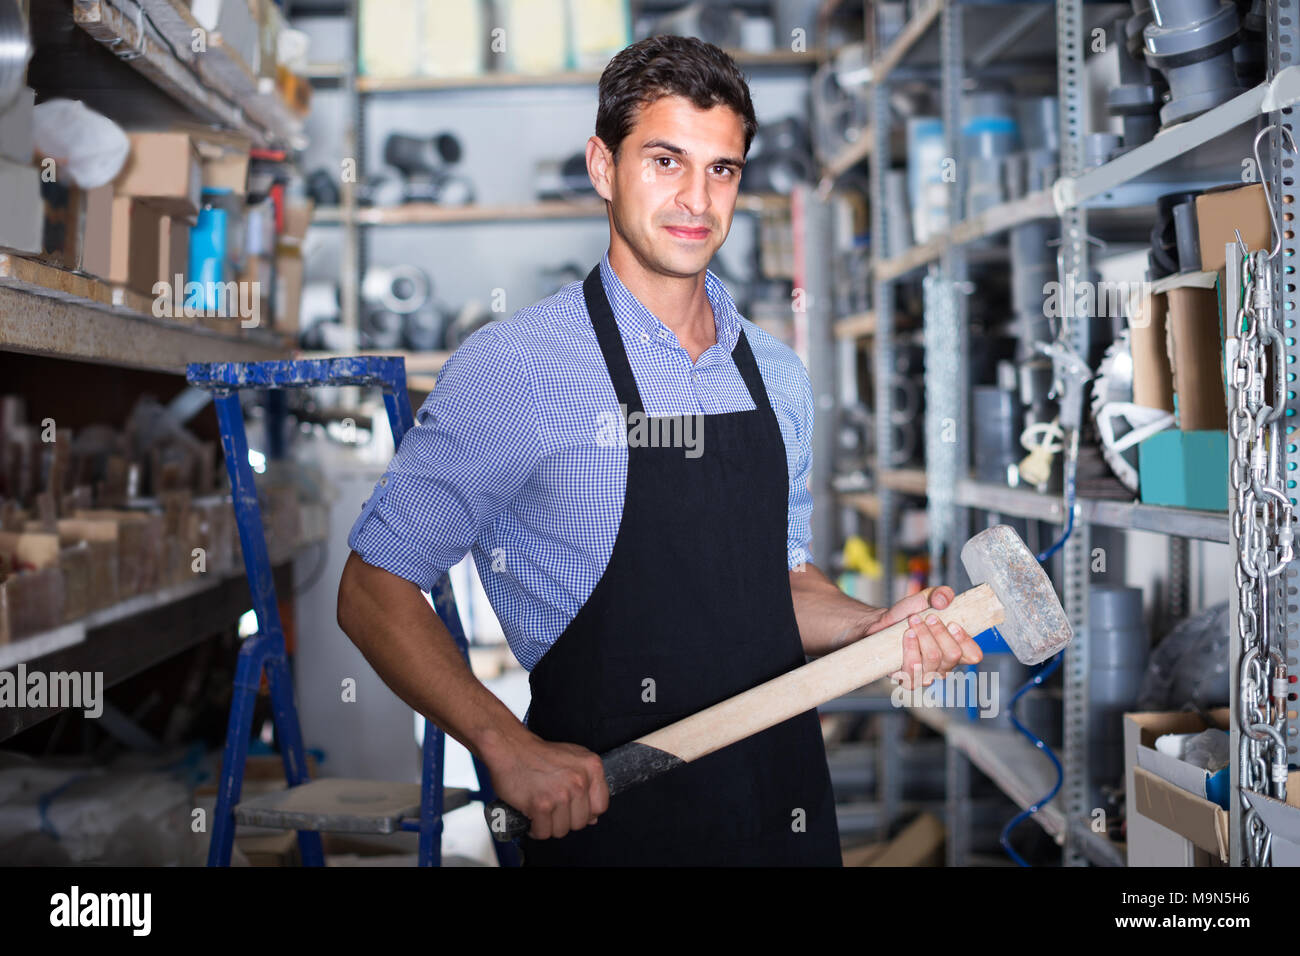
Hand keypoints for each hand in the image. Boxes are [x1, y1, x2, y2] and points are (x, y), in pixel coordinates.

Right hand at [484, 732, 609, 839]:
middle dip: (564, 820)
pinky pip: (543, 832)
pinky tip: (532, 816)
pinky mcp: (541, 805)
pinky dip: (535, 829)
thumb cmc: (537, 754)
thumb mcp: (572, 759)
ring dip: (549, 825)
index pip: (601, 806)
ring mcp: (561, 793)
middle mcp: (579, 780)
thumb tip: (593, 817)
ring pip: (561, 830)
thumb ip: (586, 783)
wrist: (510, 747)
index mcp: (591, 767)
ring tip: (541, 811)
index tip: (574, 809)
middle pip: (580, 822)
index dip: (586, 812)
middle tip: (552, 809)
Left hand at [869, 586, 981, 689]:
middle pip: (953, 654)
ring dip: (924, 636)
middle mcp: (944, 666)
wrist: (882, 625)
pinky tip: (907, 635)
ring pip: (933, 659)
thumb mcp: (927, 598)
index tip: (952, 623)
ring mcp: (927, 675)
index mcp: (955, 650)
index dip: (965, 640)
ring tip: (914, 621)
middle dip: (940, 632)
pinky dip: (910, 648)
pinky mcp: (909, 680)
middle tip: (930, 617)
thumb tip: (943, 600)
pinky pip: (914, 669)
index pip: (973, 655)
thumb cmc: (909, 615)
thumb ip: (941, 594)